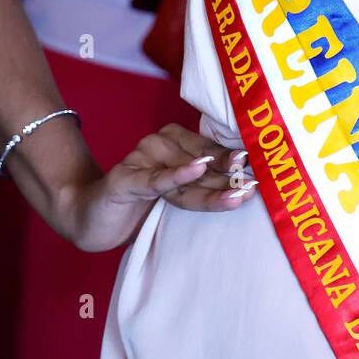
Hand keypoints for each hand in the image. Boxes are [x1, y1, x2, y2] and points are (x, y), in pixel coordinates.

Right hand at [58, 123, 258, 252]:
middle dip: (232, 177)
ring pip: (186, 176)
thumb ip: (203, 186)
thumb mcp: (177, 194)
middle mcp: (159, 143)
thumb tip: (246, 185)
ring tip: (240, 194)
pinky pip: (155, 178)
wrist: (92, 218)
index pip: (213, 151)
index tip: (266, 168)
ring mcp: (141, 158)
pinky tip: (196, 169)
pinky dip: (176, 175)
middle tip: (258, 185)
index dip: (237, 162)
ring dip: (214, 186)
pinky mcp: (125, 180)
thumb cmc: (140, 204)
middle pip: (204, 164)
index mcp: (174, 140)